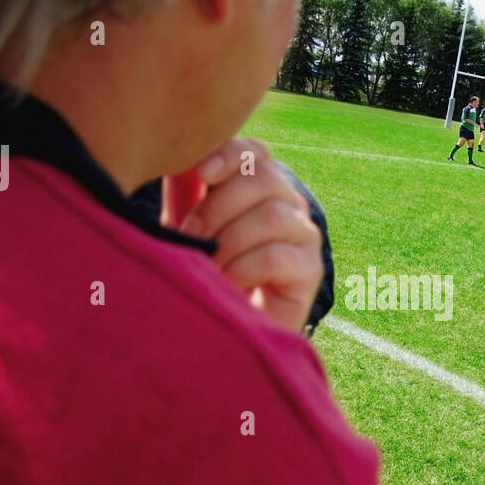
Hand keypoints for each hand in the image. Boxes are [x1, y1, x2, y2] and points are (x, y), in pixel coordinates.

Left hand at [170, 138, 322, 333]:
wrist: (230, 333)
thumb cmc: (206, 275)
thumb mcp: (186, 227)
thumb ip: (184, 189)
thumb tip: (173, 155)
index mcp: (258, 186)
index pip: (254, 152)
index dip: (229, 154)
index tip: (200, 173)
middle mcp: (288, 204)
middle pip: (264, 177)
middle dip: (217, 206)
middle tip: (187, 237)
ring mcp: (304, 235)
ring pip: (271, 215)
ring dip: (228, 241)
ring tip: (206, 265)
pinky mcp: (310, 270)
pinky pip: (276, 257)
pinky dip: (242, 269)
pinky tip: (225, 284)